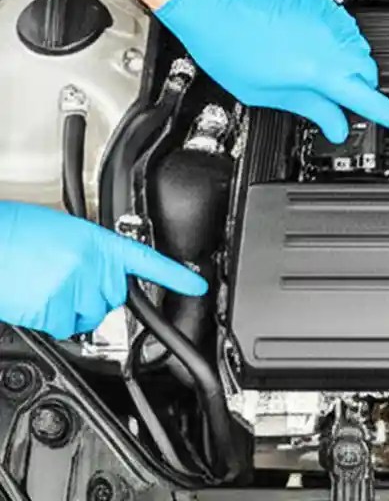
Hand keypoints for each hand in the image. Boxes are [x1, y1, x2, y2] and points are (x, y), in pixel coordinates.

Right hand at [0, 202, 206, 339]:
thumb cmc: (15, 233)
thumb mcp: (64, 232)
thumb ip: (91, 252)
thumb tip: (100, 269)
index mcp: (98, 242)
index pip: (147, 261)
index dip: (175, 276)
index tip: (197, 287)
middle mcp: (93, 266)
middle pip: (113, 297)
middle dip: (93, 294)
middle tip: (63, 278)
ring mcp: (76, 289)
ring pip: (92, 317)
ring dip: (73, 309)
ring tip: (47, 287)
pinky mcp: (56, 311)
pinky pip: (66, 328)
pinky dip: (53, 321)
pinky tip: (37, 300)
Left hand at [156, 0, 388, 142]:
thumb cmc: (228, 42)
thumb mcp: (265, 92)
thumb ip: (309, 108)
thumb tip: (333, 124)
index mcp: (321, 71)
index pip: (368, 98)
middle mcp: (332, 42)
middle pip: (368, 72)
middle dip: (360, 88)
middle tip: (337, 97)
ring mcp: (329, 18)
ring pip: (358, 48)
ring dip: (349, 63)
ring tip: (315, 67)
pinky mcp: (321, 2)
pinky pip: (343, 27)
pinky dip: (336, 40)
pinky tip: (309, 43)